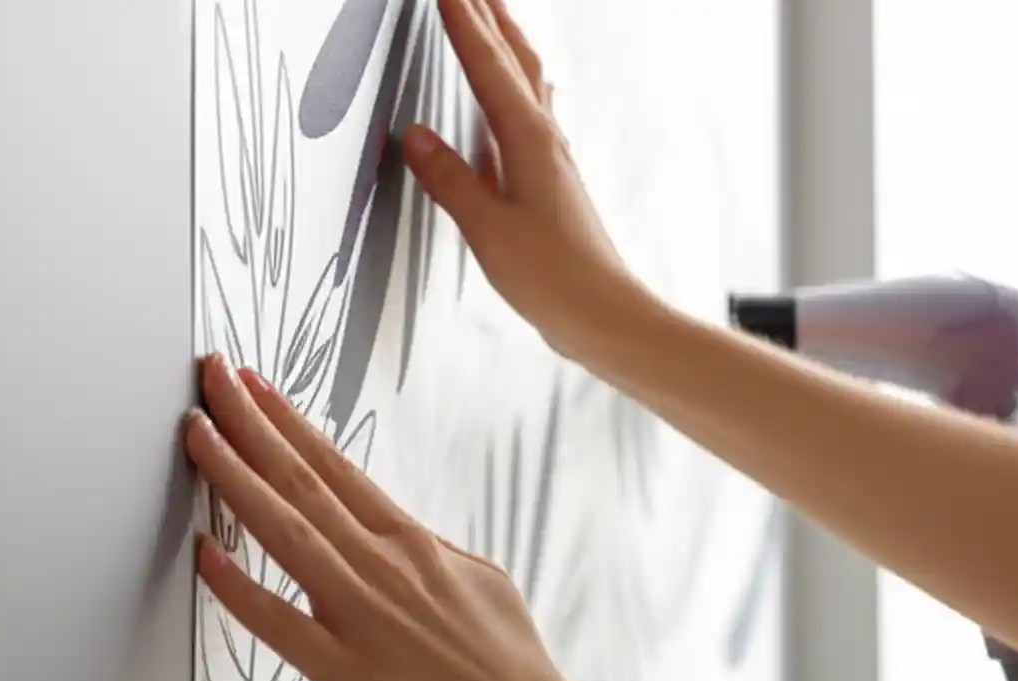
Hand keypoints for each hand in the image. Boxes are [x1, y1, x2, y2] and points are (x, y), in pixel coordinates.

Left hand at [186, 354, 604, 680]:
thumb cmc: (507, 661)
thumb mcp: (480, 579)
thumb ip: (428, 548)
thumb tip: (399, 527)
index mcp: (413, 541)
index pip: (336, 465)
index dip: (289, 420)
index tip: (256, 386)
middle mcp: (382, 566)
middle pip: (302, 480)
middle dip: (251, 422)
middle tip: (214, 379)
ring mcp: (360, 615)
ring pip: (284, 530)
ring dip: (235, 475)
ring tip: (200, 433)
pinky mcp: (343, 672)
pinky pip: (278, 622)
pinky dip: (238, 587)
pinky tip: (205, 553)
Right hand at [403, 0, 663, 359]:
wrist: (603, 313)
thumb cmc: (553, 277)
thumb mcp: (488, 229)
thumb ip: (450, 180)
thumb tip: (415, 135)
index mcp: (528, 141)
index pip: (487, 66)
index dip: (462, 23)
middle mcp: (545, 139)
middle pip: (516, 58)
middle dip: (489, 13)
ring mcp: (551, 156)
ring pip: (528, 80)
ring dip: (506, 40)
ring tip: (489, 14)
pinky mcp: (551, 178)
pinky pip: (531, 111)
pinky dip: (518, 84)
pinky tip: (517, 94)